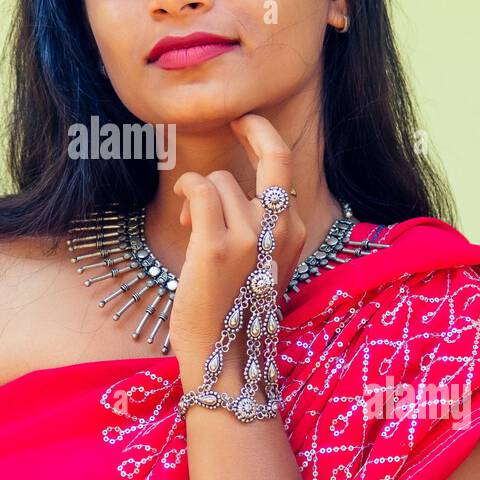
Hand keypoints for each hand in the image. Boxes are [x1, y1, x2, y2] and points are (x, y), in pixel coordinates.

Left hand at [168, 114, 307, 388]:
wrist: (224, 358)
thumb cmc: (233, 311)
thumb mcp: (259, 263)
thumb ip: (256, 227)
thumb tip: (226, 188)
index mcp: (294, 234)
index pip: (286, 167)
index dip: (265, 136)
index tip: (245, 123)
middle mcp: (281, 230)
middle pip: (271, 158)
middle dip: (253, 128)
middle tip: (234, 122)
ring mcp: (252, 237)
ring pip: (221, 181)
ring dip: (199, 197)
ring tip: (194, 230)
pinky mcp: (218, 245)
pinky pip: (199, 189)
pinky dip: (187, 193)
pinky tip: (186, 221)